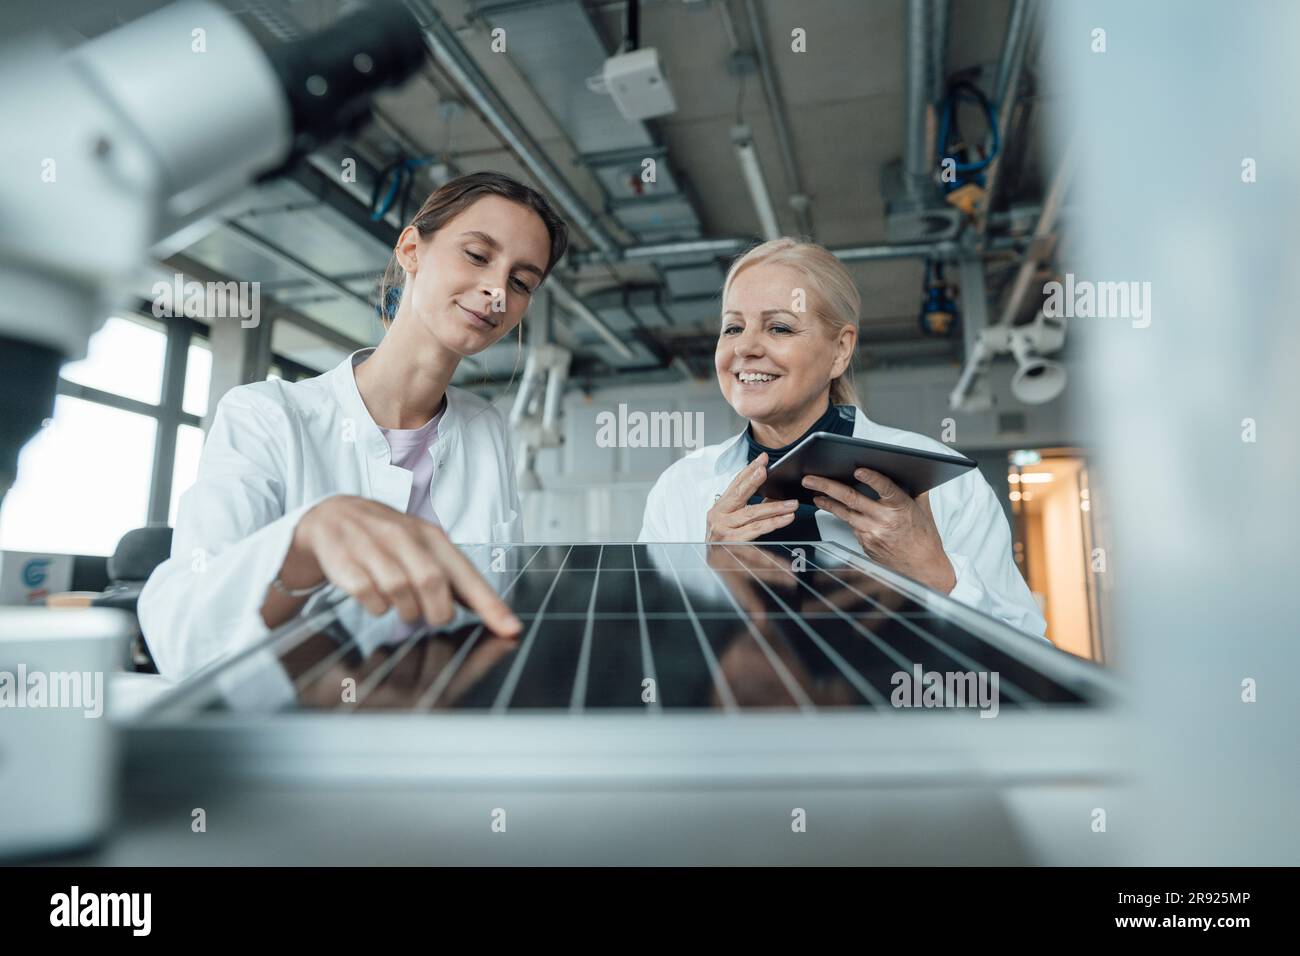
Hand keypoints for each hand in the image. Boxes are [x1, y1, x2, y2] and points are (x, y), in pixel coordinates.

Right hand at [266, 495, 522, 637]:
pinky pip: (370, 596)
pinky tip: (376, 598)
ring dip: (405, 610)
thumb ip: (453, 579)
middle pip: (433, 583)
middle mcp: (405, 537)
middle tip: (433, 618)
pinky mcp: (347, 561)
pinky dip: (377, 607)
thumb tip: (490, 613)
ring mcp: (373, 547)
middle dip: (436, 611)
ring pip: (401, 592)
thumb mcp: (423, 548)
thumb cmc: (387, 539)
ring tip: (401, 604)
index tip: (510, 629)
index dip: (490, 604)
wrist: (332, 517)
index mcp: (432, 537)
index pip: (467, 573)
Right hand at [705, 453, 800, 541]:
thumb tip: (772, 496)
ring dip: (774, 510)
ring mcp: (724, 532)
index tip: (762, 460)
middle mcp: (719, 518)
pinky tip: (785, 523)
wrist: (714, 566)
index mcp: (719, 508)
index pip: (735, 485)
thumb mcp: (730, 520)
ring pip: (753, 518)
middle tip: (766, 472)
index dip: (749, 471)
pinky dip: (773, 532)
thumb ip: (748, 507)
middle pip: (739, 498)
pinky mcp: (733, 546)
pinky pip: (756, 538)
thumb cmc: (722, 540)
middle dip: (753, 483)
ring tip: (791, 506)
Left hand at [802, 469, 956, 594]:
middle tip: (810, 479)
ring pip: (844, 513)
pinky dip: (840, 515)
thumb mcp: (923, 509)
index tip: (858, 470)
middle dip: (827, 486)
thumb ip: (914, 490)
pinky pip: (850, 525)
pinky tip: (831, 507)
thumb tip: (909, 471)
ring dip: (826, 502)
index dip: (872, 479)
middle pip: (851, 499)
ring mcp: (872, 533)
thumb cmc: (923, 537)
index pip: (885, 488)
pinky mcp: (865, 543)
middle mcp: (884, 520)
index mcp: (901, 507)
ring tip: (814, 493)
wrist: (921, 567)